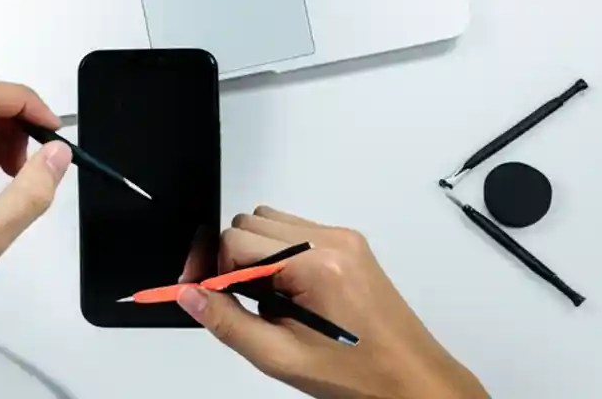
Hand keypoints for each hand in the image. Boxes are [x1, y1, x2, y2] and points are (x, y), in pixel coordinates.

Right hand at [176, 207, 487, 398]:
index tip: (203, 294)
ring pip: (270, 222)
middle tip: (232, 300)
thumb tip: (189, 294)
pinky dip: (279, 255)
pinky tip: (287, 292)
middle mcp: (331, 239)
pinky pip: (296, 231)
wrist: (412, 380)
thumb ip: (228, 322)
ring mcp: (343, 238)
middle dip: (230, 259)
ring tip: (264, 300)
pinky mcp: (349, 244)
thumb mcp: (280, 357)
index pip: (236, 240)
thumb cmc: (356, 374)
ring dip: (254, 254)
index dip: (211, 268)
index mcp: (316, 264)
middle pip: (250, 223)